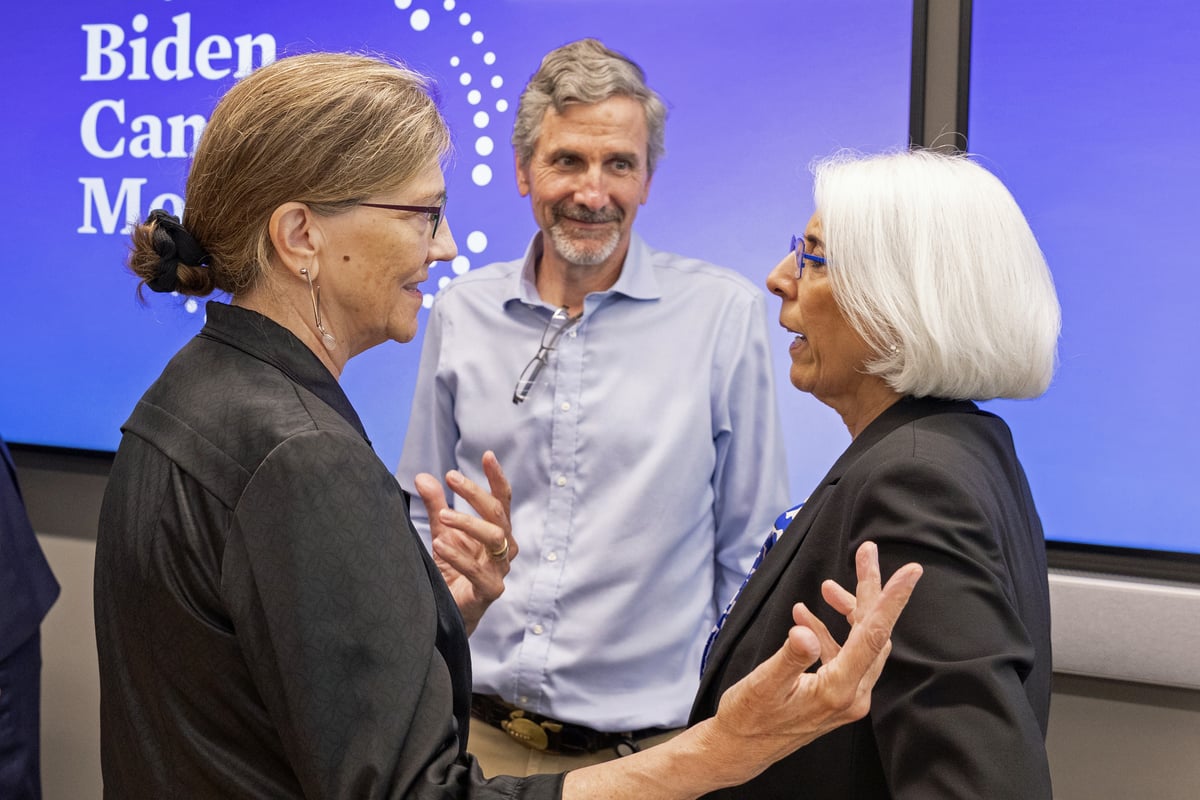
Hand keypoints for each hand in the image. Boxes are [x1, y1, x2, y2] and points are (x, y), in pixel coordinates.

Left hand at [413, 451, 517, 633]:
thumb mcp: (443, 532)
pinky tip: (440, 545)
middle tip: (451, 477)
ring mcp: (500, 570)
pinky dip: (459, 556)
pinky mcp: (491, 591)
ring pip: (494, 538)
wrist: (449, 612)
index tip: (487, 455)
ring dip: (468, 522)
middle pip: (498, 514)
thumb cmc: (452, 569)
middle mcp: (504, 548)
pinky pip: (479, 571)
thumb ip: (437, 506)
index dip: (497, 478)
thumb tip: (424, 476)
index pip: (502, 500)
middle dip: (476, 493)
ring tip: (443, 515)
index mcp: (497, 531)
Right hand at [706, 542, 920, 781]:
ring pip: (862, 642)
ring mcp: (847, 698)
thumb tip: (806, 632)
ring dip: (850, 610)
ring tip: (827, 587)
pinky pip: (845, 655)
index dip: (892, 600)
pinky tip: (806, 618)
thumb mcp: (763, 685)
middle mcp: (852, 695)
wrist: (740, 750)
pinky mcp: (837, 696)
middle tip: (867, 552)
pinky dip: (831, 632)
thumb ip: (788, 657)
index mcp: (839, 690)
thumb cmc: (748, 718)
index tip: (910, 572)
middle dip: (870, 591)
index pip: (873, 636)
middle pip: (873, 633)